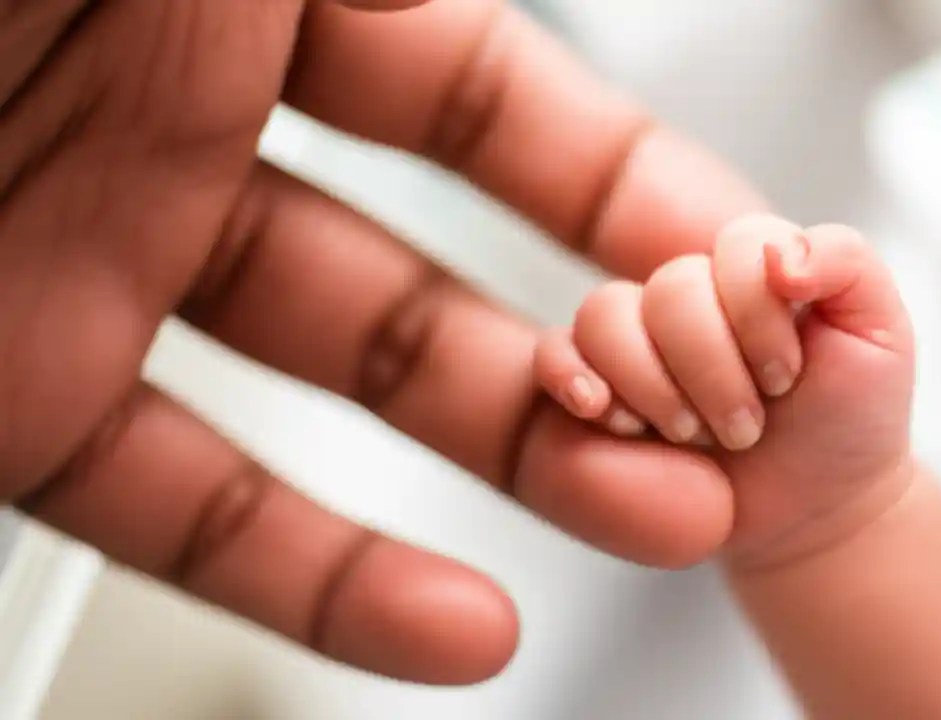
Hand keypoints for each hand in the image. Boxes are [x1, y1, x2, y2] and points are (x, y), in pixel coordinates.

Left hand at [0, 0, 766, 682]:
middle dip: (589, 355)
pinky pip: (183, 504)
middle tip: (706, 418)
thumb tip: (480, 6)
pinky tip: (450, 629)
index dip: (613, 180)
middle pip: (431, 274)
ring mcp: (103, 275)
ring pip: (341, 395)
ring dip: (511, 468)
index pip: (478, 96)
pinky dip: (318, 575)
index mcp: (240, 5)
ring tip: (649, 518)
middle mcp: (179, 140)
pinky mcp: (16, 400)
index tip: (727, 248)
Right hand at [535, 215, 916, 566]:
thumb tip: (781, 252)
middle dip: (715, 372)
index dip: (759, 319)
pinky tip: (600, 409)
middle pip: (669, 290)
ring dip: (655, 387)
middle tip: (750, 426)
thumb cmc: (850, 416)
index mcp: (754, 264)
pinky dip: (569, 375)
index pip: (734, 249)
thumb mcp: (881, 335)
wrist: (815, 505)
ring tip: (693, 436)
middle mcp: (691, 289)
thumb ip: (848, 264)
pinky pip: (555, 354)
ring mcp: (640, 336)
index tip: (790, 378)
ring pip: (606, 315)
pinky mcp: (601, 384)